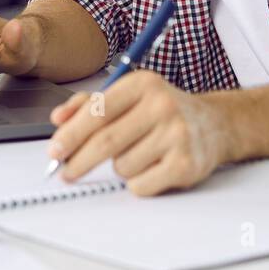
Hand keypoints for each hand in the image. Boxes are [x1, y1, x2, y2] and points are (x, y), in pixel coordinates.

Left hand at [46, 70, 229, 194]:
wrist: (213, 125)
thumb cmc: (162, 111)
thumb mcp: (128, 96)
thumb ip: (90, 104)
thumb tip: (58, 118)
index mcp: (143, 84)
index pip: (98, 111)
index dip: (71, 134)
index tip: (55, 151)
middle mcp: (162, 105)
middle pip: (106, 142)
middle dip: (79, 161)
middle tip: (66, 172)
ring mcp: (176, 135)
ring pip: (121, 167)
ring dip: (119, 168)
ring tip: (137, 154)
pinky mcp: (185, 163)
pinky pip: (140, 185)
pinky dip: (137, 183)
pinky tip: (151, 167)